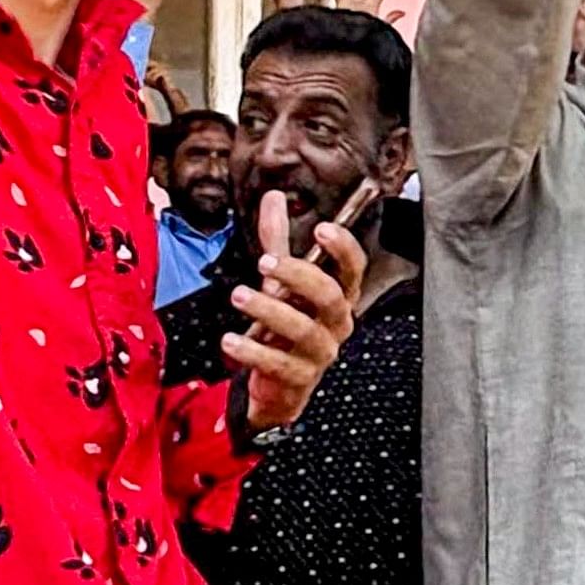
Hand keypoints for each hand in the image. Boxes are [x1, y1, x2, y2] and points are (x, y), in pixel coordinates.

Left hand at [223, 190, 366, 432]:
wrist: (279, 387)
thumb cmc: (284, 329)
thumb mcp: (281, 283)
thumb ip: (277, 241)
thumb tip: (273, 197)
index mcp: (337, 298)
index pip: (353, 270)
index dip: (343, 249)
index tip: (322, 228)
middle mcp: (335, 325)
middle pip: (330, 296)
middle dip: (299, 276)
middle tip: (265, 262)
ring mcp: (319, 354)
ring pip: (302, 329)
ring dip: (269, 310)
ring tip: (239, 295)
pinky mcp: (298, 379)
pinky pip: (278, 364)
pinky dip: (252, 351)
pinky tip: (230, 340)